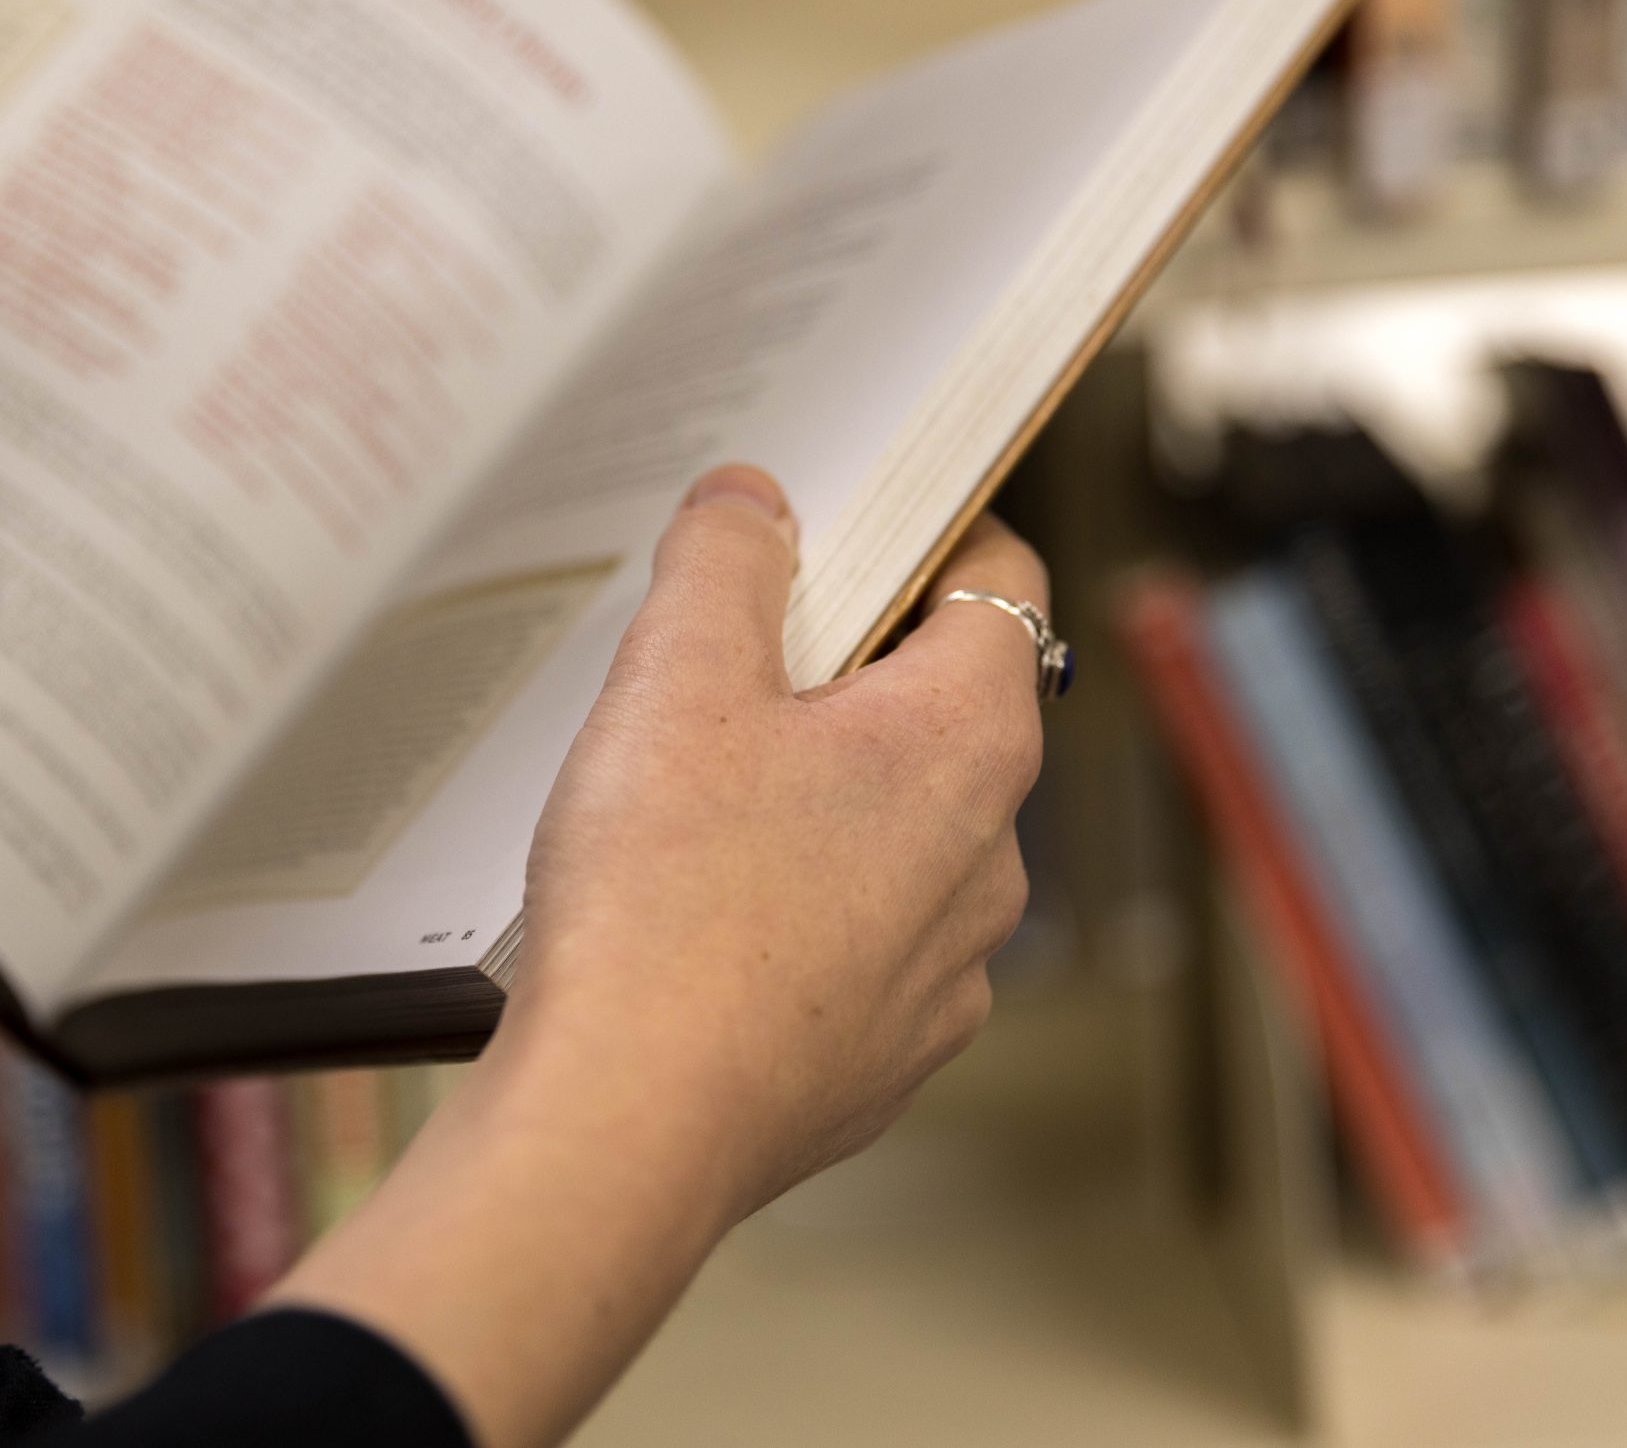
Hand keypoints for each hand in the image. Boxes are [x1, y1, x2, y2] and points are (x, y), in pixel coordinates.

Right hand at [270, 468, 1046, 1447]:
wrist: (627, 1127)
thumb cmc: (666, 905)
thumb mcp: (678, 680)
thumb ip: (726, 561)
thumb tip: (754, 500)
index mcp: (970, 739)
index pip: (999, 578)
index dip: (927, 530)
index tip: (852, 519)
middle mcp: (992, 856)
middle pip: (943, 704)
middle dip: (847, 666)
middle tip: (732, 652)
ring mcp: (949, 967)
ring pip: (902, 830)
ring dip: (825, 793)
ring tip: (696, 795)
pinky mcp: (888, 1050)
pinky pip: (862, 937)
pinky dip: (802, 904)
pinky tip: (700, 909)